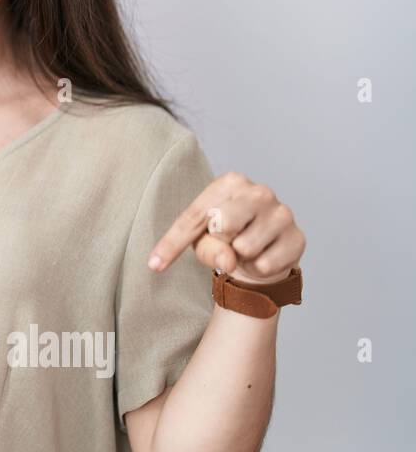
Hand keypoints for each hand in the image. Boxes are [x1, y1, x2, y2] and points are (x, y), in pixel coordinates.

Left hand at [148, 172, 305, 284]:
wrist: (266, 252)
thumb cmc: (227, 238)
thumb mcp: (204, 240)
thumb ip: (207, 249)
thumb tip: (229, 260)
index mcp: (230, 183)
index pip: (195, 216)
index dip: (172, 243)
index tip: (154, 265)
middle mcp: (259, 192)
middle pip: (222, 225)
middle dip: (217, 242)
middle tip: (227, 241)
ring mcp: (282, 213)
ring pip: (244, 248)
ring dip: (239, 258)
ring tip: (244, 250)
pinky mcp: (297, 238)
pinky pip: (265, 264)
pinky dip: (257, 268)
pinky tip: (262, 257)